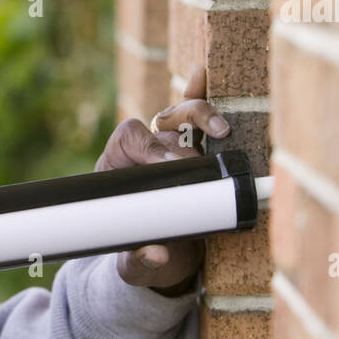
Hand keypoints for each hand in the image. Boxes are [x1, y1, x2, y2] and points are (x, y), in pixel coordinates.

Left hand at [95, 65, 229, 294]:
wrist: (161, 257)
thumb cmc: (141, 254)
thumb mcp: (134, 264)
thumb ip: (140, 260)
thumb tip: (156, 254)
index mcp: (118, 168)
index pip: (129, 138)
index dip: (148, 148)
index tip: (166, 167)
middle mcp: (144, 151)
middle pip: (160, 124)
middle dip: (179, 136)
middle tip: (194, 160)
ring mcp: (171, 146)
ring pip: (184, 117)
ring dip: (201, 118)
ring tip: (221, 131)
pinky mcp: (196, 149)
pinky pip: (196, 115)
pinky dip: (200, 92)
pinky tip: (202, 74)